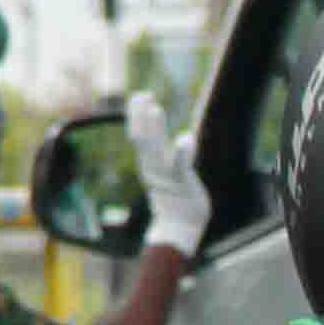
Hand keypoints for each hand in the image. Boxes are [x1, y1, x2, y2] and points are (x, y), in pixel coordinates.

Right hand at [128, 92, 214, 263]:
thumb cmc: (175, 200)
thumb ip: (161, 156)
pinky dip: (182, 152)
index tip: (139, 96)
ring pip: (156, 149)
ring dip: (155, 129)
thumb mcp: (164, 173)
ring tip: (155, 108)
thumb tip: (160, 140)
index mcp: (148, 164)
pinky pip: (180, 166)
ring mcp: (166, 175)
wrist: (178, 229)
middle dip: (140, 116)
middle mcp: (153, 168)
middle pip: (142, 138)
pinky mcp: (182, 183)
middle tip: (142, 95)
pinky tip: (186, 138)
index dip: (137, 116)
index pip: (138, 136)